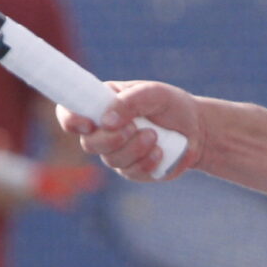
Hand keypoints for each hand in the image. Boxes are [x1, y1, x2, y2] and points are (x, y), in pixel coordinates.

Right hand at [56, 80, 202, 181]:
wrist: (197, 128)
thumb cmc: (171, 105)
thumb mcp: (154, 93)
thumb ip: (130, 101)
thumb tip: (106, 120)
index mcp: (100, 105)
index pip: (69, 112)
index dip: (70, 119)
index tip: (87, 123)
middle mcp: (102, 130)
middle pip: (88, 143)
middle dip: (111, 138)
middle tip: (134, 127)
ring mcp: (116, 153)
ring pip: (111, 160)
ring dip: (134, 149)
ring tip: (154, 136)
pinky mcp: (132, 170)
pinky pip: (131, 173)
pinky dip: (147, 162)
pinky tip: (160, 152)